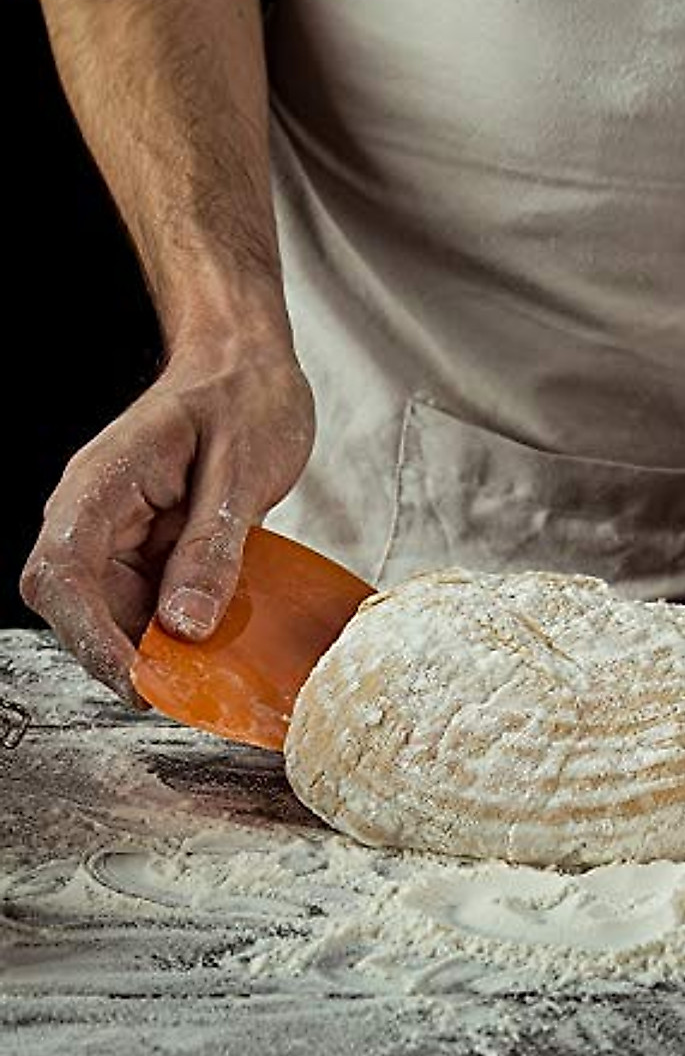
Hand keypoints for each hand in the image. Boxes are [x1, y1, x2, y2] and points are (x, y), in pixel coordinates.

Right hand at [21, 326, 314, 702]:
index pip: (62, 573)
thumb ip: (213, 549)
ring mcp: (122, 535)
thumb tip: (186, 626)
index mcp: (101, 485)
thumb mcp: (241, 472)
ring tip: (218, 669)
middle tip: (193, 688)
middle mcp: (98, 515)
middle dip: (130, 654)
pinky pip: (152, 604)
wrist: (251, 367)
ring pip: (118, 614)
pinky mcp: (152, 548)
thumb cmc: (243, 398)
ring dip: (160, 648)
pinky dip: (183, 630)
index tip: (138, 680)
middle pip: (82, 607)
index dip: (90, 638)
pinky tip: (223, 642)